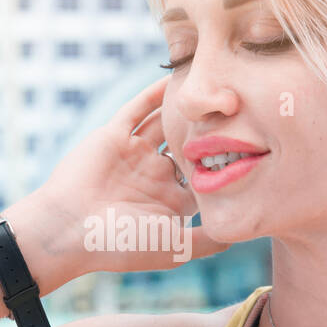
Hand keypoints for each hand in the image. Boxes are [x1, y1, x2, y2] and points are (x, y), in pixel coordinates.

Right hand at [10, 75, 230, 279]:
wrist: (69, 230)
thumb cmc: (122, 243)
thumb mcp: (175, 248)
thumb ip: (208, 241)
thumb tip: (243, 234)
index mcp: (169, 201)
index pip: (205, 175)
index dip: (227, 162)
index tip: (256, 144)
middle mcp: (153, 174)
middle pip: (189, 144)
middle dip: (211, 129)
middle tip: (242, 106)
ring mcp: (133, 153)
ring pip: (165, 123)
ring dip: (185, 107)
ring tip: (212, 85)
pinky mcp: (113, 135)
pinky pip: (137, 109)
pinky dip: (155, 93)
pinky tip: (178, 77)